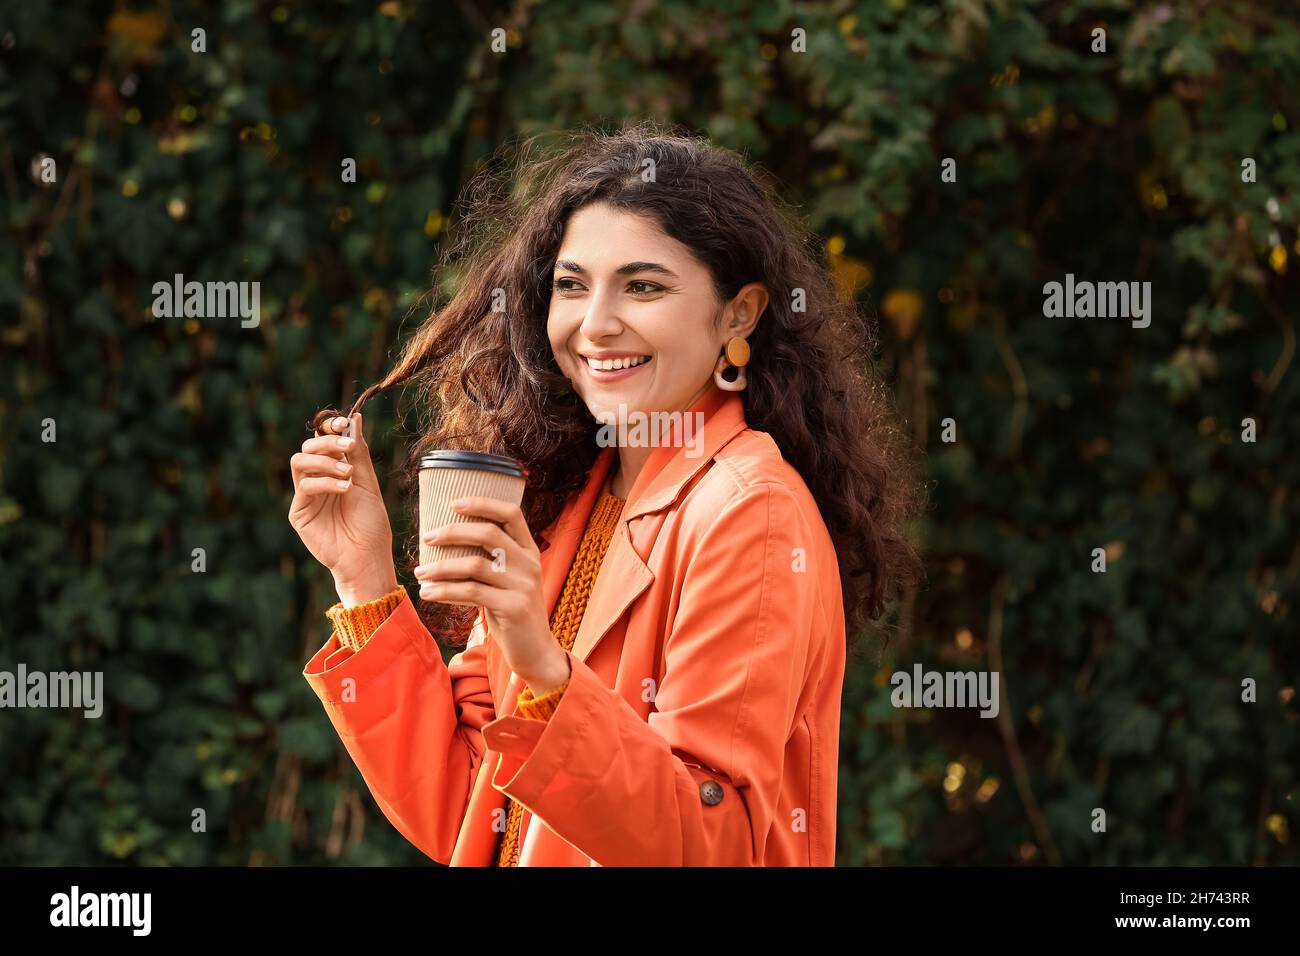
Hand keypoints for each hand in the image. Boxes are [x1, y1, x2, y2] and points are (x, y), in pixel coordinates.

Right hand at [288, 412, 397, 605]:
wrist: (367, 557)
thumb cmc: (371, 524)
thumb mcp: (367, 482)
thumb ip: (358, 452)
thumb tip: (354, 418)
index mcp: (334, 471)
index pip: (323, 440)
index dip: (330, 428)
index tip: (344, 423)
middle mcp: (317, 480)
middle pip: (308, 446)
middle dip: (328, 441)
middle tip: (348, 447)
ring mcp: (306, 496)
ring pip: (299, 460)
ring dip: (325, 460)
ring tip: (347, 473)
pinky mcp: (299, 512)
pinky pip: (305, 486)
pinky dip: (325, 482)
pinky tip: (343, 489)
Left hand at [413, 497, 567, 692]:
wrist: (535, 652)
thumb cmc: (512, 613)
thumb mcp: (508, 581)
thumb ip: (491, 561)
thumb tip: (448, 542)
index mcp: (529, 551)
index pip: (511, 514)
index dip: (483, 503)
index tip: (454, 503)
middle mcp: (530, 564)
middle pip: (488, 534)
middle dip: (452, 532)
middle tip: (427, 537)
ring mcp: (524, 585)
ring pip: (475, 564)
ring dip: (441, 567)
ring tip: (420, 572)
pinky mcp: (514, 607)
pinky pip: (472, 592)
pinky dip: (445, 590)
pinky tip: (428, 593)